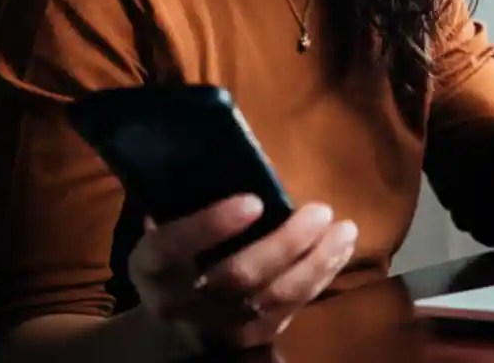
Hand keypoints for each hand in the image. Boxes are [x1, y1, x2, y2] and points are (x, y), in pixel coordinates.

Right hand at [128, 195, 357, 349]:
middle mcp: (179, 303)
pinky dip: (320, 278)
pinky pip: (290, 310)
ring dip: (315, 262)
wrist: (169, 329)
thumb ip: (187, 199)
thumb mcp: (164, 228)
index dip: (210, 224)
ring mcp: (216, 329)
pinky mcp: (250, 339)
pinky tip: (340, 249)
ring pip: (271, 299)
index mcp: (150, 265)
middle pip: (237, 277)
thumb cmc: (175, 258)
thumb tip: (229, 153)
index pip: (172, 246)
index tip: (254, 200)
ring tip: (344, 229)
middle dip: (285, 243)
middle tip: (319, 211)